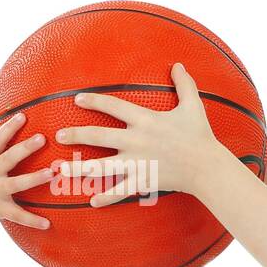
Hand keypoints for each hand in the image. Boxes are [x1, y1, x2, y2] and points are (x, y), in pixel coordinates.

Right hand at [0, 111, 55, 260]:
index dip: (9, 127)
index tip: (22, 115)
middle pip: (9, 157)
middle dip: (26, 147)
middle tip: (42, 138)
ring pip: (17, 183)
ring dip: (35, 178)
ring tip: (51, 173)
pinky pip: (16, 215)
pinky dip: (32, 220)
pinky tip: (47, 224)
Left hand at [51, 63, 225, 204]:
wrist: (208, 166)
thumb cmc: (200, 135)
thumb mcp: (193, 105)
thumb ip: (184, 84)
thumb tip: (179, 65)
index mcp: (145, 120)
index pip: (113, 106)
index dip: (94, 101)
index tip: (77, 100)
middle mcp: (136, 140)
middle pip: (98, 136)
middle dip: (76, 135)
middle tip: (57, 136)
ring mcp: (137, 162)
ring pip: (101, 167)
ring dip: (79, 168)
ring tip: (60, 169)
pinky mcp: (143, 180)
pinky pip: (120, 190)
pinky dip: (106, 197)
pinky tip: (91, 202)